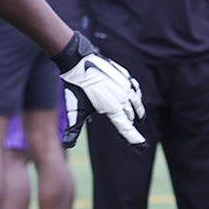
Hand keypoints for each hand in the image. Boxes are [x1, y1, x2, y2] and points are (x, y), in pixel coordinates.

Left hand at [52, 32, 145, 147]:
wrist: (79, 62)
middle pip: (131, 116)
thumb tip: (66, 145)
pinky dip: (135, 95)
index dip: (133, 137)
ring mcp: (126, 86)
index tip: (141, 145)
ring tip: (137, 117)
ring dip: (135, 110)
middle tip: (128, 129)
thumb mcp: (74, 111)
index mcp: (113, 109)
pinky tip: (133, 97)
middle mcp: (123, 98)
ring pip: (135, 102)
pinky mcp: (125, 76)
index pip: (126, 127)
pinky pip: (134, 88)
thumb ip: (73, 129)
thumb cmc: (76, 88)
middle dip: (129, 122)